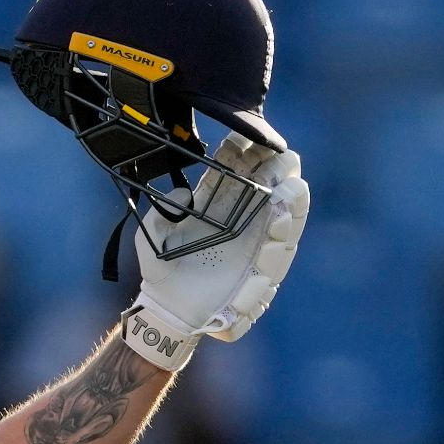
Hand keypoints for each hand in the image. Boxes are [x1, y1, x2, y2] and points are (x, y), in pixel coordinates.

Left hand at [121, 132, 309, 369]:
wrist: (171, 310)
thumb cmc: (161, 273)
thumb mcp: (153, 239)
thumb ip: (162, 214)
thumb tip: (182, 193)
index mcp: (214, 205)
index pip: (234, 169)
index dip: (241, 151)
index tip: (245, 134)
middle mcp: (240, 217)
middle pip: (266, 183)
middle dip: (274, 166)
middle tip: (278, 152)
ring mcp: (255, 239)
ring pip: (283, 210)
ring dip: (289, 195)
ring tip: (290, 183)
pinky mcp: (262, 264)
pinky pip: (281, 243)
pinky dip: (286, 226)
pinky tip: (285, 212)